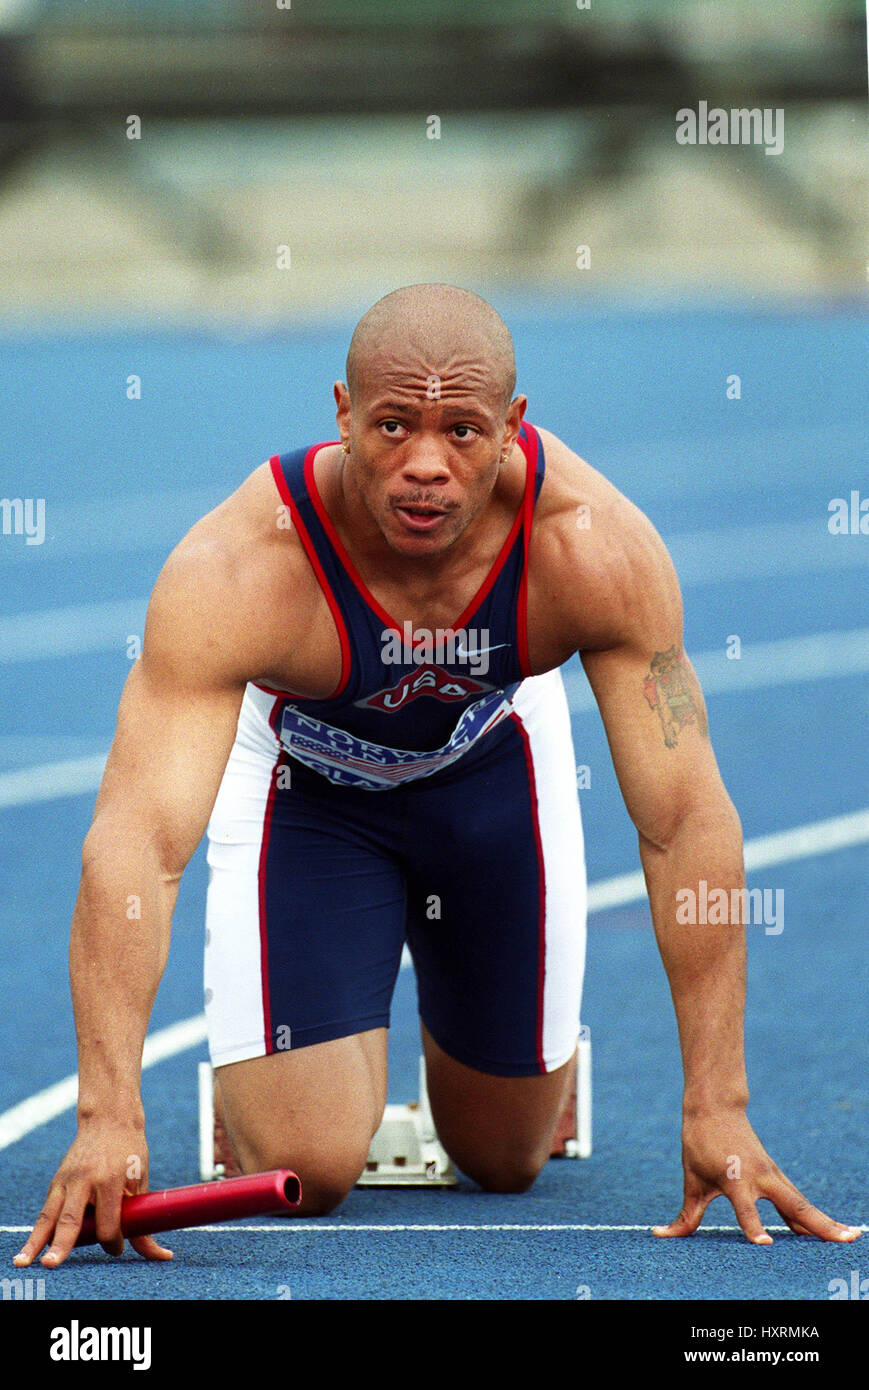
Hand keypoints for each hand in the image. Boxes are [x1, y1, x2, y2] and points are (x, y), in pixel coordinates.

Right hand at [13, 1116, 173, 1267]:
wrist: (108, 1119)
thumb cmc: (130, 1150)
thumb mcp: (141, 1180)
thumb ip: (143, 1218)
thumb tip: (157, 1254)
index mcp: (109, 1180)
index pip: (106, 1223)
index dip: (113, 1243)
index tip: (118, 1247)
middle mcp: (83, 1180)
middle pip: (71, 1219)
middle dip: (62, 1244)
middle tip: (52, 1263)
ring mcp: (66, 1180)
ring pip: (49, 1216)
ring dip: (36, 1241)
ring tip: (23, 1260)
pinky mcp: (56, 1181)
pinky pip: (47, 1210)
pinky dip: (40, 1230)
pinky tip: (32, 1248)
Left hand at [653, 1108, 862, 1244]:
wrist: (715, 1107)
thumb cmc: (700, 1143)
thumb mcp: (691, 1179)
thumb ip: (685, 1215)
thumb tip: (660, 1235)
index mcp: (735, 1179)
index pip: (745, 1209)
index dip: (753, 1227)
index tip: (765, 1245)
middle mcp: (759, 1177)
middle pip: (793, 1205)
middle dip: (817, 1225)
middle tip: (843, 1239)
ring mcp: (772, 1175)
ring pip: (801, 1202)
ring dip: (824, 1221)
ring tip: (849, 1237)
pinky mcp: (776, 1175)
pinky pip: (795, 1200)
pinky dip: (810, 1216)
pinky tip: (826, 1232)